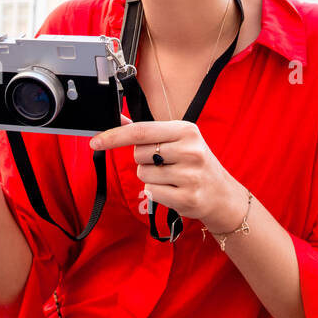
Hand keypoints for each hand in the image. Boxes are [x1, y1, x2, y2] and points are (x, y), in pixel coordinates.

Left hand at [90, 113, 246, 227]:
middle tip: (166, 163)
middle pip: (139, 154)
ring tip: (172, 178)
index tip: (95, 141)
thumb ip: (148, 131)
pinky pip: (152, 192)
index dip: (114, 136)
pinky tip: (174, 191)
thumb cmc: (195, 163)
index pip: (141, 131)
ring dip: (151, 178)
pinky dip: (157, 193)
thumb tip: (118, 119)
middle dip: (144, 160)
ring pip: (143, 174)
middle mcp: (190, 150)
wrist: (222, 194)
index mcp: (186, 130)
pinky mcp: (187, 198)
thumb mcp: (179, 140)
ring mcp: (190, 175)